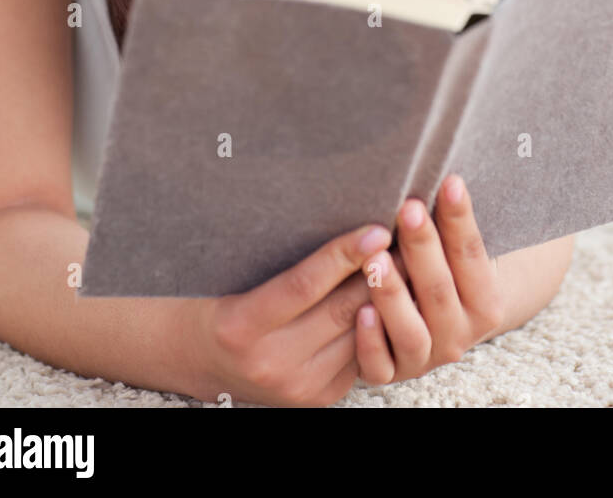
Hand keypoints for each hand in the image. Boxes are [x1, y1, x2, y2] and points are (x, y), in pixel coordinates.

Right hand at [186, 221, 391, 406]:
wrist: (201, 358)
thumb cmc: (219, 299)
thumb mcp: (234, 272)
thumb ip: (283, 255)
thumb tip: (339, 216)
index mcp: (240, 324)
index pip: (304, 284)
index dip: (344, 254)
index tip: (378, 228)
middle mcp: (270, 361)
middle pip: (341, 309)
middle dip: (381, 270)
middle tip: (411, 234)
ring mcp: (297, 386)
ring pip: (359, 332)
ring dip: (388, 296)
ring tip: (411, 258)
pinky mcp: (318, 397)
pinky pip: (359, 354)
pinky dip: (378, 322)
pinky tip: (395, 294)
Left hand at [355, 174, 503, 383]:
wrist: (433, 326)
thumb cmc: (440, 271)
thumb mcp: (454, 254)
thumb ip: (452, 224)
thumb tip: (448, 168)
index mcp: (486, 305)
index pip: (473, 256)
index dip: (461, 219)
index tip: (449, 181)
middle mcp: (459, 337)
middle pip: (439, 290)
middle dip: (423, 247)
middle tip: (407, 208)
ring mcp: (425, 358)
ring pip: (411, 331)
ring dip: (393, 294)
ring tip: (375, 260)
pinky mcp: (391, 373)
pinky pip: (381, 366)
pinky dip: (370, 342)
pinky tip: (360, 312)